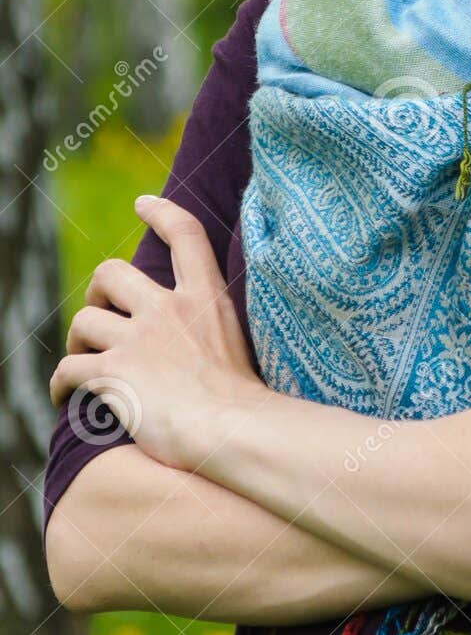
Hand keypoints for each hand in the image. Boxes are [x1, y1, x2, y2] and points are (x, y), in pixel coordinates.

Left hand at [48, 194, 264, 471]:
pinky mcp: (113, 374)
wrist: (234, 430)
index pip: (185, 235)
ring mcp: (138, 340)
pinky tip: (63, 397)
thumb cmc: (246, 403)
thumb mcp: (239, 345)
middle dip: (97, 291)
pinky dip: (60, 383)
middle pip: (112, 273)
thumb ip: (212, 330)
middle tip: (101, 314)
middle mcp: (168, 310)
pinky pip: (68, 369)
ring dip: (77, 340)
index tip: (143, 204)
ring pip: (84, 319)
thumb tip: (202, 344)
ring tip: (83, 359)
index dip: (162, 212)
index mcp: (205, 298)